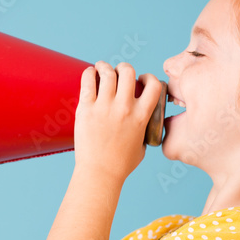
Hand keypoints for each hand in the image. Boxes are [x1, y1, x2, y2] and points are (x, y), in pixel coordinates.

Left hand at [74, 62, 161, 182]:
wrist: (99, 173)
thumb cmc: (121, 164)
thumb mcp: (142, 145)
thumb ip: (144, 129)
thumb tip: (143, 123)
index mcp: (141, 115)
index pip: (153, 85)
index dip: (149, 77)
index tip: (142, 80)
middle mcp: (124, 107)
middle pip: (128, 72)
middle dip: (125, 68)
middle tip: (118, 72)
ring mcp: (104, 107)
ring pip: (108, 73)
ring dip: (105, 66)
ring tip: (102, 67)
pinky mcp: (86, 109)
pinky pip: (87, 82)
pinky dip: (89, 73)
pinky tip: (89, 72)